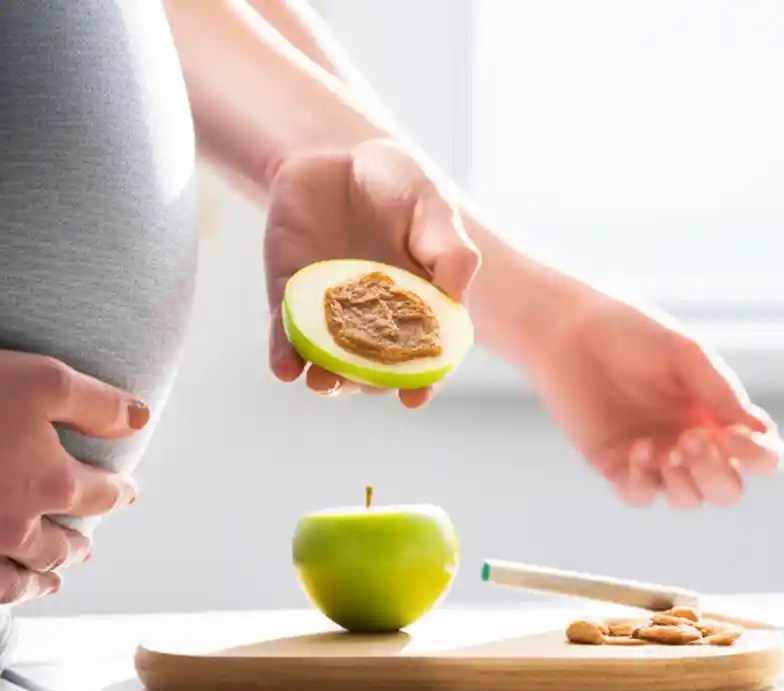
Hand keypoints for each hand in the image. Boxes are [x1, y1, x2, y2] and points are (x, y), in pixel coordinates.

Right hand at [0, 351, 142, 604]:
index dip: (118, 493)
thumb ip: (97, 404)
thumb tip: (140, 420)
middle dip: (75, 546)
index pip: (101, 496)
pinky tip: (1, 590)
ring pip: (15, 578)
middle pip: (58, 546)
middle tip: (86, 547)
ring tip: (50, 582)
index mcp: (51, 484)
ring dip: (37, 579)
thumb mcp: (43, 380)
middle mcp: (14, 526)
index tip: (126, 493)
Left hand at [263, 138, 480, 407]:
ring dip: (326, 378)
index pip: (425, 354)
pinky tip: (284, 366)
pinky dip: (284, 353)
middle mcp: (376, 318)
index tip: (416, 398)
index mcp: (420, 305)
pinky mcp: (290, 296)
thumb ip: (449, 249)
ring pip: (329, 359)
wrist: (334, 155)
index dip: (424, 380)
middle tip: (361, 384)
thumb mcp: (433, 207)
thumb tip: (454, 297)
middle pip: (374, 367)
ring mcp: (331, 311)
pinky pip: (285, 332)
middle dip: (367, 383)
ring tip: (322, 381)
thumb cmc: (398, 183)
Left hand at [528, 292, 783, 507]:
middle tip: (693, 442)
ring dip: (684, 483)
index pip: (758, 455)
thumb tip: (759, 429)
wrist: (572, 330)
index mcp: (718, 416)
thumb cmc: (633, 333)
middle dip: (718, 475)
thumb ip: (721, 392)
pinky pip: (640, 495)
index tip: (735, 437)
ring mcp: (655, 458)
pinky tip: (637, 449)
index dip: (758, 458)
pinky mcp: (616, 466)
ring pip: (687, 500)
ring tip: (668, 450)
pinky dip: (643, 482)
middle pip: (726, 489)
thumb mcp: (686, 354)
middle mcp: (692, 442)